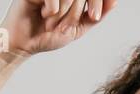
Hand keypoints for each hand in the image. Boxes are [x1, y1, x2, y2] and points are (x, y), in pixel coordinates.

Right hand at [0, 0, 116, 59]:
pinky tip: (43, 13)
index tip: (94, 17)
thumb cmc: (48, 34)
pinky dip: (51, 9)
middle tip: (62, 27)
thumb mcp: (78, 28)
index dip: (97, 2)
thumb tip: (115, 1)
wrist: (24, 44)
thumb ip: (97, 15)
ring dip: (62, 14)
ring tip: (50, 21)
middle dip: (74, 14)